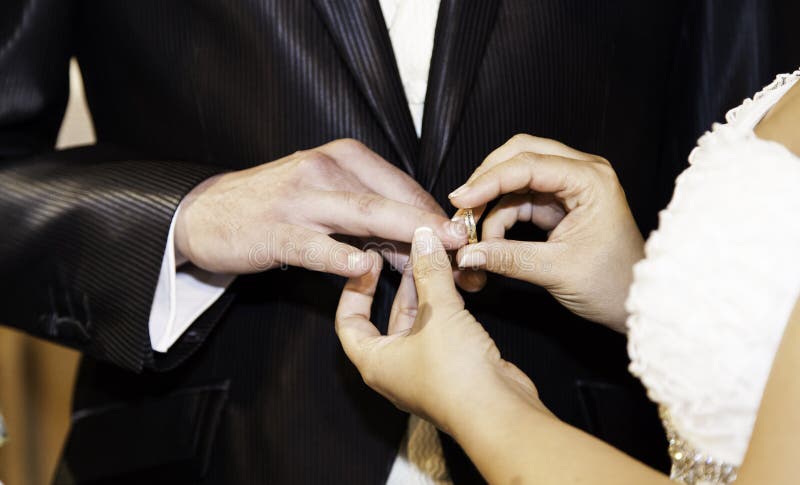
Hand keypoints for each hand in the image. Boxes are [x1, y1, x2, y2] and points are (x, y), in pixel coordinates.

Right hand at [174, 139, 467, 276]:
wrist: (209, 212)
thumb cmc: (278, 206)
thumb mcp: (327, 198)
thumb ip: (372, 217)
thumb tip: (421, 246)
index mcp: (344, 157)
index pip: (402, 185)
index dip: (435, 215)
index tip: (463, 239)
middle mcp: (325, 168)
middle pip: (388, 198)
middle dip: (431, 224)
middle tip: (464, 245)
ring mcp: (300, 198)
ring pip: (360, 215)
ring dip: (402, 235)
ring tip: (433, 251)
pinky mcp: (276, 228)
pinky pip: (313, 244)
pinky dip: (338, 256)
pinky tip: (361, 268)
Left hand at [335, 227, 544, 434]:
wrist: (498, 413)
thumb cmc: (456, 375)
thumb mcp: (439, 313)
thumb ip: (430, 272)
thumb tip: (423, 238)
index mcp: (374, 362)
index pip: (348, 322)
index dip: (354, 290)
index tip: (368, 264)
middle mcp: (395, 368)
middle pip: (387, 318)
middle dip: (400, 284)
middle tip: (409, 252)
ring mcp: (425, 370)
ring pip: (419, 322)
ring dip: (427, 292)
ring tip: (436, 259)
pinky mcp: (452, 368)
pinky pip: (442, 330)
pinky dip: (446, 306)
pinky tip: (458, 283)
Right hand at [450, 134, 644, 330]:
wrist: (638, 303)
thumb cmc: (613, 285)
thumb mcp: (556, 272)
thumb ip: (508, 258)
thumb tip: (466, 254)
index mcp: (591, 180)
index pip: (528, 164)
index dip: (489, 180)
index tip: (460, 200)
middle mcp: (581, 173)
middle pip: (520, 155)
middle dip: (488, 181)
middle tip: (463, 209)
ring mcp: (569, 186)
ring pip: (516, 177)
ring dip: (491, 203)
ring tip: (475, 235)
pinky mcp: (559, 203)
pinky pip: (520, 199)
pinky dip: (500, 215)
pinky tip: (489, 238)